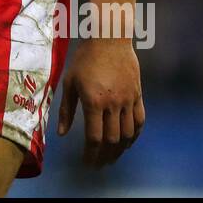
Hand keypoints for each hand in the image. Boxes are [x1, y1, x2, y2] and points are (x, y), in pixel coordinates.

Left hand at [55, 38, 144, 167]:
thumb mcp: (70, 82)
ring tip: (112, 157)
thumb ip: (66, 110)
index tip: (87, 163)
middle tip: (99, 164)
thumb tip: (62, 134)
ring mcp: (128, 100)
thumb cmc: (85, 58)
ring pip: (128, 134)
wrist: (109, 38)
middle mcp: (113, 104)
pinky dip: (135, 135)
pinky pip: (140, 120)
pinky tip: (128, 142)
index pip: (94, 137)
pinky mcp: (138, 95)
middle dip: (105, 156)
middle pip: (112, 140)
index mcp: (94, 101)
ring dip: (120, 150)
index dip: (91, 154)